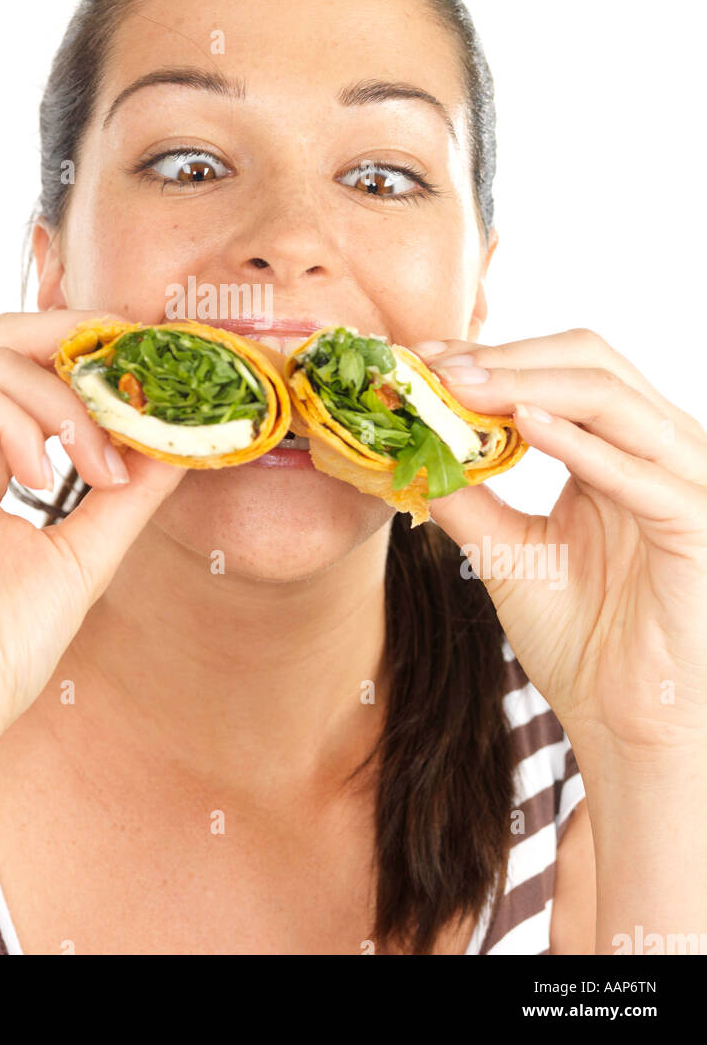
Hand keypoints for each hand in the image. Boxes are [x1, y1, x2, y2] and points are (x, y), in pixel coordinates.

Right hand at [0, 310, 185, 746]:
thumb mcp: (86, 551)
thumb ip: (127, 492)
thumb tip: (179, 439)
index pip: (28, 367)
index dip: (93, 354)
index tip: (158, 370)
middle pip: (5, 337)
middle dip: (83, 340)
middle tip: (143, 368)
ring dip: (69, 405)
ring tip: (100, 467)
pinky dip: (23, 425)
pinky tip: (43, 479)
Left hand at [412, 328, 706, 764]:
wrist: (629, 728)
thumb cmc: (583, 642)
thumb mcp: (506, 554)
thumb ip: (467, 497)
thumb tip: (407, 448)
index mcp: (619, 450)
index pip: (561, 370)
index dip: (493, 356)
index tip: (422, 361)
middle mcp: (659, 452)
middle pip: (591, 361)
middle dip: (508, 357)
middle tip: (435, 368)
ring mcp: (687, 484)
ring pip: (615, 400)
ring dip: (531, 384)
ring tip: (461, 386)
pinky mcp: (700, 529)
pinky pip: (645, 475)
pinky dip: (582, 445)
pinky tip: (523, 426)